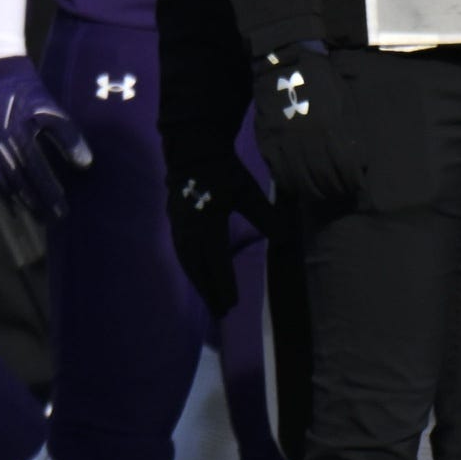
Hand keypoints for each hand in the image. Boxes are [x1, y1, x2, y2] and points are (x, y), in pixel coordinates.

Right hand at [0, 57, 85, 221]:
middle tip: (50, 220)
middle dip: (35, 202)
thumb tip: (85, 163)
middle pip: (19, 181)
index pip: (37, 172)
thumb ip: (68, 136)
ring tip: (30, 215)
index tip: (63, 210)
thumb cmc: (27, 89)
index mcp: (20, 136)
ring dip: (17, 200)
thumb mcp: (50, 108)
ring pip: (2, 180)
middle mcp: (0, 145)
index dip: (50, 192)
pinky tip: (7, 200)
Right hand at [164, 131, 273, 320]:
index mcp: (207, 226)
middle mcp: (189, 230)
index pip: (216, 263)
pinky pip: (181, 251)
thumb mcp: (249, 192)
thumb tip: (285, 239)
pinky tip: (197, 272)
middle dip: (209, 291)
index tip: (233, 305)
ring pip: (187, 262)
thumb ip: (266, 217)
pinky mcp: (175, 220)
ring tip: (209, 298)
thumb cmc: (224, 170)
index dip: (224, 285)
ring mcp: (179, 226)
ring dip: (198, 281)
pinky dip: (190, 267)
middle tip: (221, 312)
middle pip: (198, 269)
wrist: (194, 148)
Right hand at [255, 42, 362, 207]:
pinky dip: (290, 185)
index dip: (352, 182)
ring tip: (321, 194)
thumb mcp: (345, 103)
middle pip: (324, 178)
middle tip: (340, 194)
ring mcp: (285, 141)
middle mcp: (308, 138)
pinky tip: (298, 187)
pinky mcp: (268, 142)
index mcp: (330, 127)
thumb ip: (351, 133)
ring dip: (314, 192)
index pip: (345, 168)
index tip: (356, 187)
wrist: (286, 64)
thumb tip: (358, 163)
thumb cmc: (322, 83)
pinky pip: (279, 173)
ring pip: (301, 181)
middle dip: (335, 191)